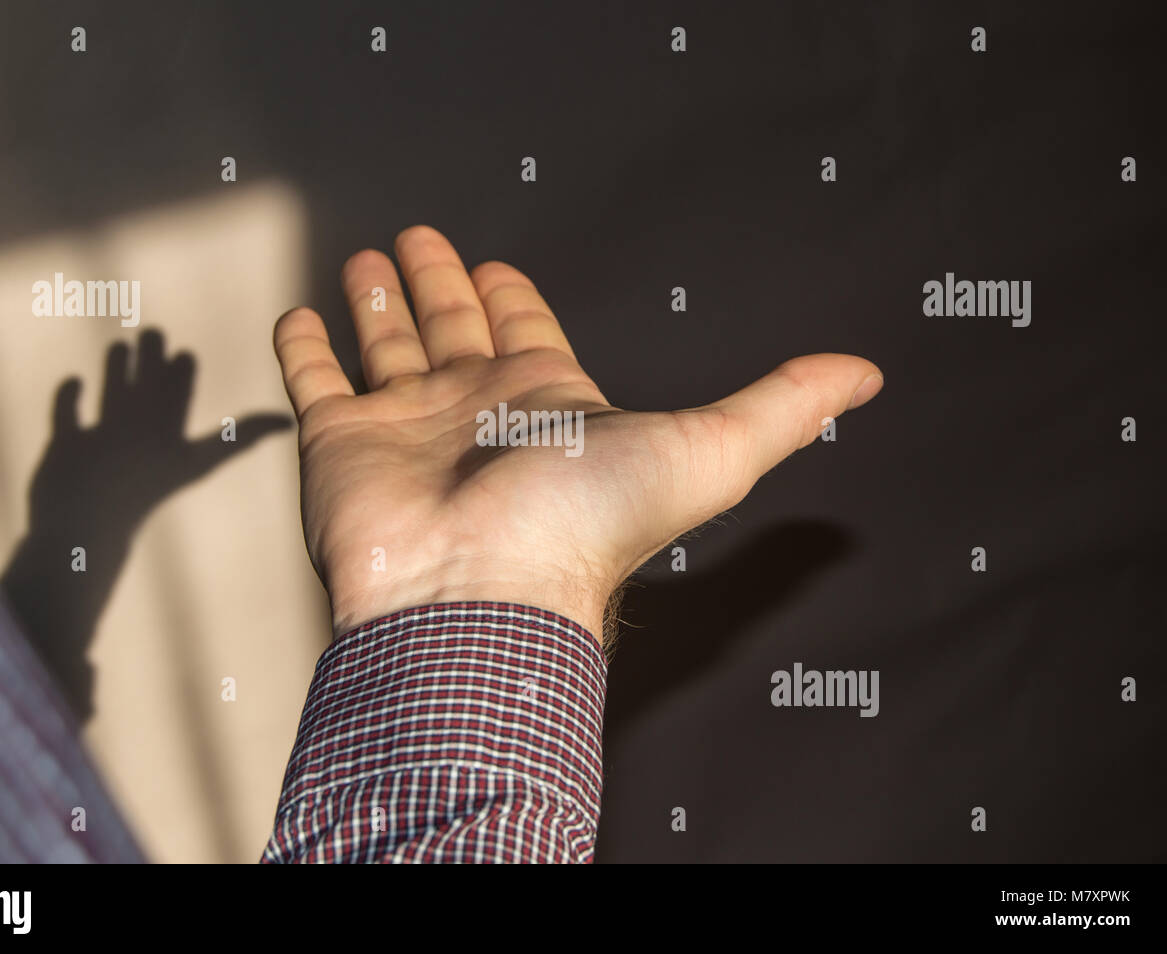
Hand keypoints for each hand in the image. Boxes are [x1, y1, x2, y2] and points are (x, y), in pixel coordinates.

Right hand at [273, 226, 881, 643]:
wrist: (478, 597)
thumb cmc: (585, 531)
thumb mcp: (710, 449)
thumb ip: (781, 404)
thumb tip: (863, 376)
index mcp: (546, 402)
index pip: (526, 331)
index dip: (512, 297)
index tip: (495, 265)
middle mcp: (474, 410)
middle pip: (453, 328)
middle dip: (441, 284)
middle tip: (424, 241)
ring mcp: (406, 428)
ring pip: (387, 346)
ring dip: (379, 303)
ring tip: (368, 260)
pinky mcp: (343, 444)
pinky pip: (318, 382)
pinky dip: (306, 350)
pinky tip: (302, 318)